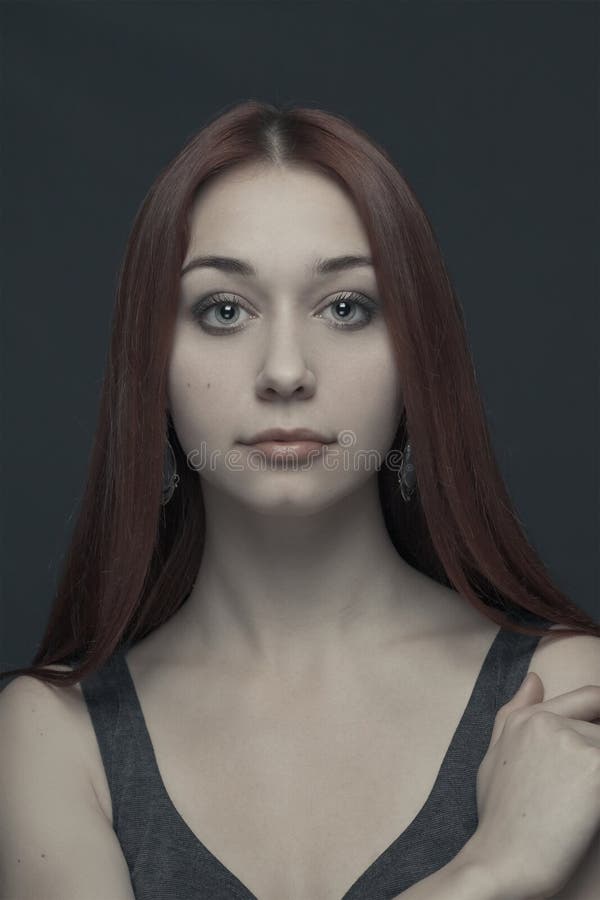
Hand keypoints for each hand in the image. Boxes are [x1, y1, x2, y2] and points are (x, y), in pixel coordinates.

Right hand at [464, 672, 599, 898]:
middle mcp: (548, 721)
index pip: (591, 697)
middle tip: (578, 787)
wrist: (503, 860)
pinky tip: (587, 809)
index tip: (590, 760)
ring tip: (578, 804)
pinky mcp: (595, 766)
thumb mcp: (495, 757)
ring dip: (598, 776)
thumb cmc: (500, 818)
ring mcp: (573, 740)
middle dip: (596, 757)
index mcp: (527, 717)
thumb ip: (513, 713)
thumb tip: (535, 678)